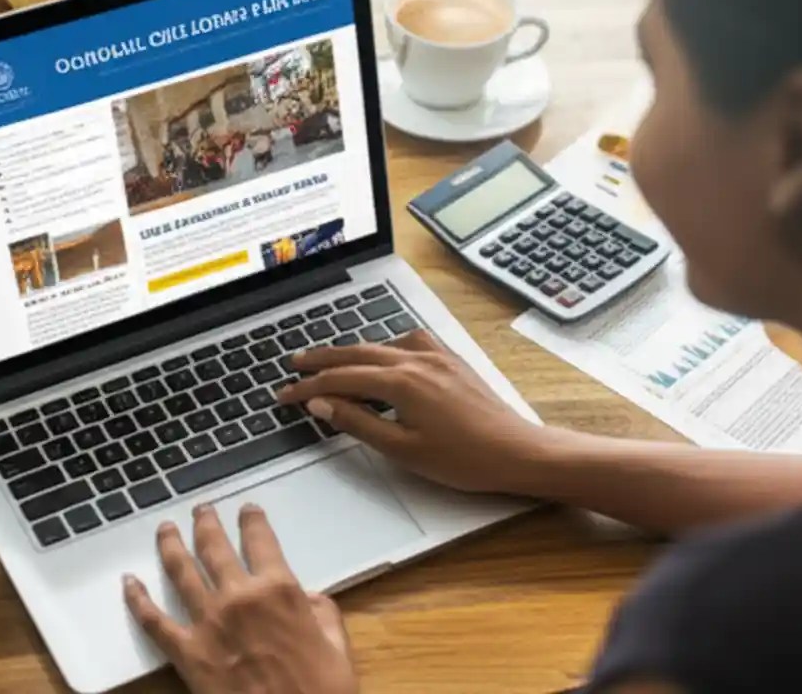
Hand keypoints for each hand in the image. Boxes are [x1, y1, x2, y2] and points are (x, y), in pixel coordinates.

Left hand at [124, 504, 358, 693]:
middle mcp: (239, 597)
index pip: (261, 541)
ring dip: (170, 545)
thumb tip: (308, 597)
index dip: (252, 521)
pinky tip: (129, 582)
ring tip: (164, 528)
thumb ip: (322, 612)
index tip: (247, 510)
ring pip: (181, 571)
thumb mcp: (337, 646)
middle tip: (200, 509)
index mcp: (280, 590)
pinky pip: (154, 620)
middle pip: (214, 547)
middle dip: (205, 523)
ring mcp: (208, 623)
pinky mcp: (187, 653)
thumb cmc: (321, 692)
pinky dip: (138, 599)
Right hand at [277, 330, 545, 494]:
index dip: (308, 387)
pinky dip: (384, 346)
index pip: (340, 379)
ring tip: (328, 359)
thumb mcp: (402, 449)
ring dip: (350, 351)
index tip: (284, 393)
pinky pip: (408, 342)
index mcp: (400, 382)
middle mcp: (415, 360)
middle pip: (355, 353)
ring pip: (380, 344)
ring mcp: (435, 356)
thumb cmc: (463, 459)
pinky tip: (382, 355)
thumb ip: (358, 422)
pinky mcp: (450, 359)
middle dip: (321, 359)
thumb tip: (322, 404)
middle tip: (294, 364)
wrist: (517, 451)